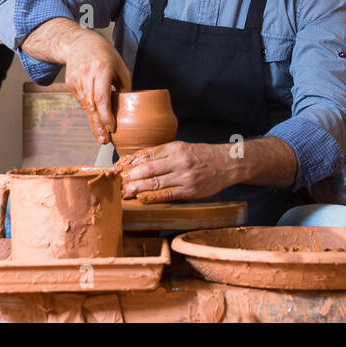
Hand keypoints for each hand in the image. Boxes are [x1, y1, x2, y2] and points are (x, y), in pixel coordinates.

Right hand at [63, 29, 130, 143]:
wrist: (77, 43)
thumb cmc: (103, 53)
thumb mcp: (120, 65)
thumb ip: (125, 84)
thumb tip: (129, 105)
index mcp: (102, 69)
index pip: (102, 98)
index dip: (106, 115)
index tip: (112, 127)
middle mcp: (87, 75)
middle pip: (92, 106)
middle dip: (98, 125)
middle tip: (104, 140)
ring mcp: (76, 80)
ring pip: (85, 106)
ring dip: (93, 121)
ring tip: (101, 135)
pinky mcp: (70, 84)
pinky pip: (81, 101)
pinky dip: (89, 110)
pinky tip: (95, 117)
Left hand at [117, 141, 233, 202]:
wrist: (228, 164)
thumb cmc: (203, 156)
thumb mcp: (183, 148)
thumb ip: (163, 154)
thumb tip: (138, 160)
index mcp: (176, 148)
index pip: (147, 154)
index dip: (131, 162)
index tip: (119, 168)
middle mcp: (179, 161)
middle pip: (148, 169)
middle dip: (130, 177)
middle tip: (116, 182)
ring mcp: (185, 177)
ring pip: (155, 183)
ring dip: (137, 188)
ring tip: (124, 192)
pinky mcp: (190, 191)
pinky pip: (167, 195)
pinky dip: (152, 197)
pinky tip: (141, 198)